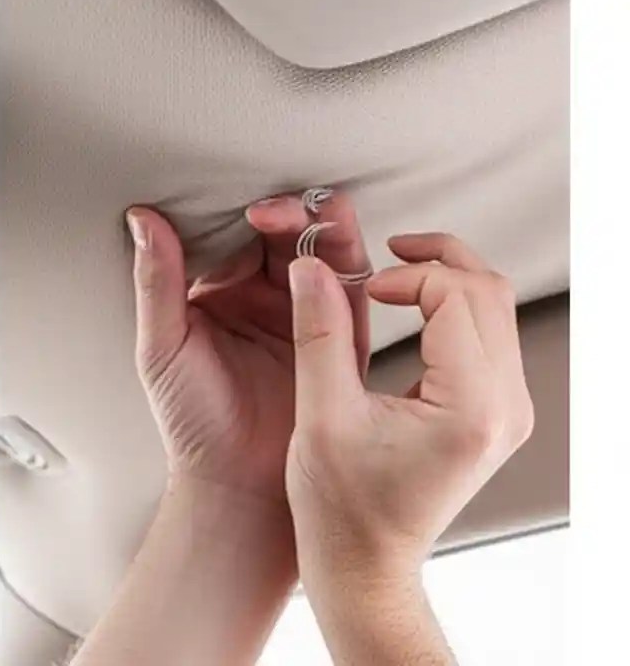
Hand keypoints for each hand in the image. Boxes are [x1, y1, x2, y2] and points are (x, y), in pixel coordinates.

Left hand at [125, 190, 370, 499]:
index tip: (244, 206)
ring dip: (325, 228)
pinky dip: (353, 270)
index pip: (236, 234)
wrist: (237, 484)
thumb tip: (142, 219)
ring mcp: (305, 314)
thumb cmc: (192, 421)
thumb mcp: (162, 345)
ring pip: (325, 254)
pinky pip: (354, 294)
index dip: (242, 213)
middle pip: (286, 235)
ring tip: (318, 216)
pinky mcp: (341, 339)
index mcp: (220, 290)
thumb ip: (156, 281)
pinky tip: (342, 258)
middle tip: (277, 212)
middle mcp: (264, 296)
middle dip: (288, 213)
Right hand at [285, 233, 533, 588]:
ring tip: (392, 276)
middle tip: (383, 253)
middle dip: (434, 260)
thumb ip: (320, 333)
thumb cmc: (341, 508)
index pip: (456, 297)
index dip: (405, 275)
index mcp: (471, 407)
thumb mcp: (320, 415)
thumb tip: (310, 268)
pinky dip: (450, 308)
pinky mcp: (493, 414)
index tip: (361, 285)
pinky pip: (488, 336)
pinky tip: (410, 309)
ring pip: (494, 309)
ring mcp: (506, 412)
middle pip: (489, 292)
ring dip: (445, 280)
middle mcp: (504, 408)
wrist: (365, 563)